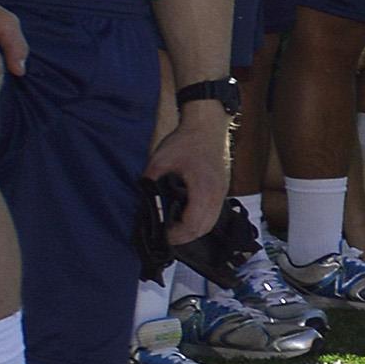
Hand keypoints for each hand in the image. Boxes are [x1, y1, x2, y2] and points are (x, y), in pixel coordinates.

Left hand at [148, 107, 228, 244]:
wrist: (207, 126)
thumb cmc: (184, 142)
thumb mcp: (159, 161)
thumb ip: (150, 184)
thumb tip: (142, 204)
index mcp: (202, 189)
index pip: (192, 224)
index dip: (175, 235)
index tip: (159, 235)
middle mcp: (216, 195)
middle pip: (204, 228)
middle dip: (184, 237)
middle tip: (165, 237)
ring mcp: (222, 192)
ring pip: (211, 223)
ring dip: (193, 230)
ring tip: (174, 229)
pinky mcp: (222, 189)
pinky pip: (213, 213)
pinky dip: (200, 221)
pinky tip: (185, 216)